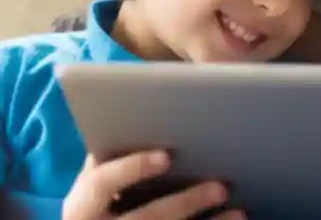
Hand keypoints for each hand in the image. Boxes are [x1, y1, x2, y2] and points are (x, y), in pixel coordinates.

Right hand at [62, 150, 243, 219]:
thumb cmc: (94, 206)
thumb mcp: (91, 187)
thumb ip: (109, 157)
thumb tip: (142, 111)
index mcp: (81, 206)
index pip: (101, 184)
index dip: (132, 168)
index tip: (167, 156)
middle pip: (145, 218)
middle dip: (185, 203)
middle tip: (222, 186)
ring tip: (239, 211)